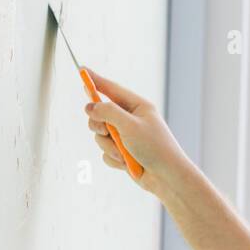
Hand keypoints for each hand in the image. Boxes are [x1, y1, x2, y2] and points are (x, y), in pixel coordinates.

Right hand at [84, 70, 184, 192]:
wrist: (167, 178)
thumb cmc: (155, 148)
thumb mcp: (129, 125)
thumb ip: (107, 112)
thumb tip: (90, 107)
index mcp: (138, 106)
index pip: (112, 89)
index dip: (96, 81)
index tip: (82, 70)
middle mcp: (131, 120)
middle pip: (100, 114)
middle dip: (99, 124)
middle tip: (105, 130)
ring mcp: (127, 137)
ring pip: (100, 136)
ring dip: (109, 146)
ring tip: (123, 153)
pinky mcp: (123, 153)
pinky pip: (105, 152)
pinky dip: (113, 158)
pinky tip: (127, 163)